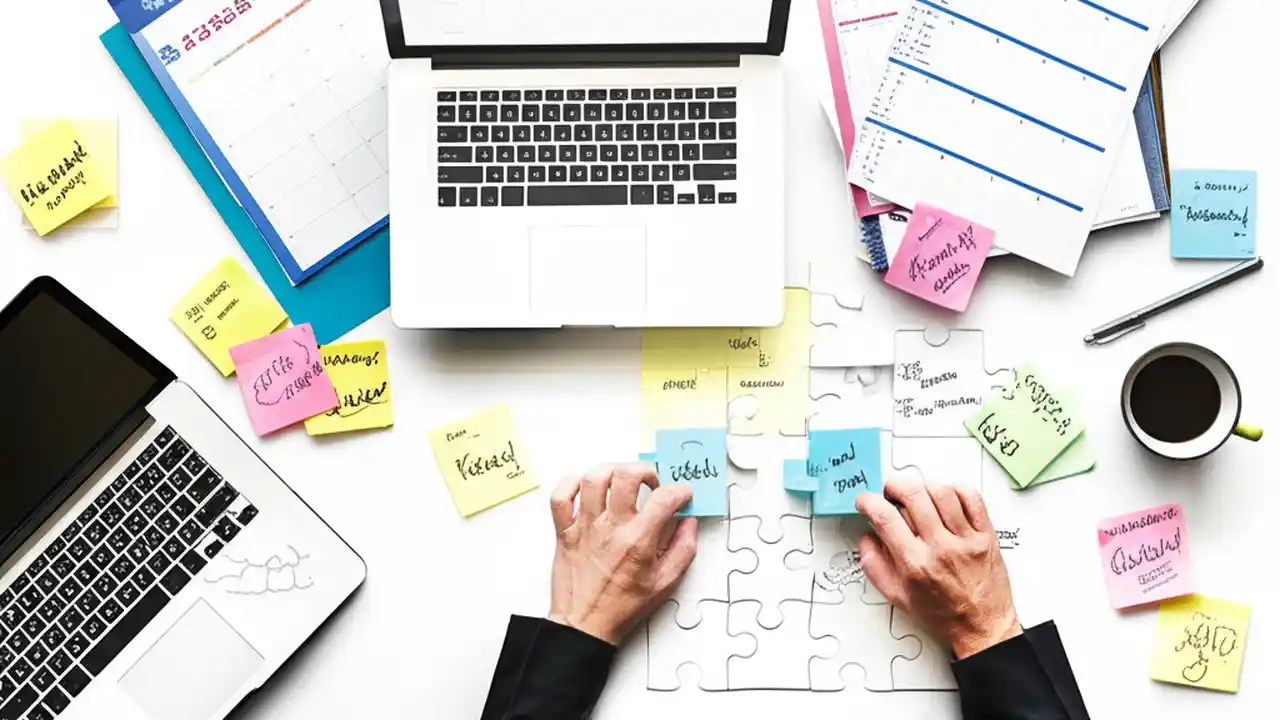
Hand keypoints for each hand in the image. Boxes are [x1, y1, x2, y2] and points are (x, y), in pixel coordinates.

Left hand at [547, 463, 697, 644]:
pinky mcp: (564, 531)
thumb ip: (682, 549)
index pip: (664, 499)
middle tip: (651, 483)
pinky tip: (586, 489)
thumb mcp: (665, 583)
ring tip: (621, 480)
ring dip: (611, 471)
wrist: (585, 625)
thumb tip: (688, 522)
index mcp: (638, 542)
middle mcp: (610, 529)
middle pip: (625, 476)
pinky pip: (560, 497)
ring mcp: (584, 527)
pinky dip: (570, 484)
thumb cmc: (622, 607)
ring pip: (593, 479)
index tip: (681, 496)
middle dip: (645, 471)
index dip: (680, 491)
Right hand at [855, 477, 1019, 659]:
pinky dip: (956, 488)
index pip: (885, 518)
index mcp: (915, 565)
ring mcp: (965, 540)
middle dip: (894, 485)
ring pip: (942, 491)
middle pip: (913, 495)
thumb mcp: (898, 598)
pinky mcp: (986, 536)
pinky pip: (972, 498)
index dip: (869, 501)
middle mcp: (940, 549)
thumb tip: (867, 539)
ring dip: (924, 485)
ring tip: (918, 493)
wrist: (982, 629)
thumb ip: (875, 566)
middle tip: (891, 491)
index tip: (866, 500)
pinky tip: (946, 495)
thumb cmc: (944, 616)